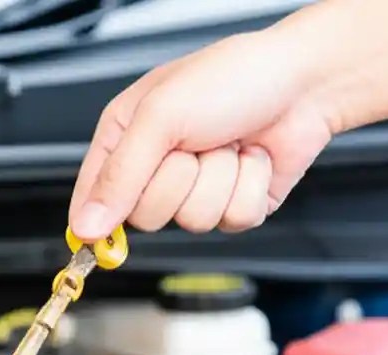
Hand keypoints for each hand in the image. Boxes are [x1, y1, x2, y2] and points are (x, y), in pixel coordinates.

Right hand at [68, 30, 335, 239]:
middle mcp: (159, 167)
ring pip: (193, 221)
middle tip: (193, 146)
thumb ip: (119, 175)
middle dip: (176, 181)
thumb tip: (85, 226)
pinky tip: (251, 157)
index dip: (93, 220)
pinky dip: (249, 186)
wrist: (302, 82)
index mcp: (127, 138)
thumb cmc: (232, 78)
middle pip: (145, 217)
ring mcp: (197, 190)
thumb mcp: (160, 117)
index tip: (89, 242)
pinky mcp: (233, 205)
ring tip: (228, 143)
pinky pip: (233, 220)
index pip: (92, 196)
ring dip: (219, 179)